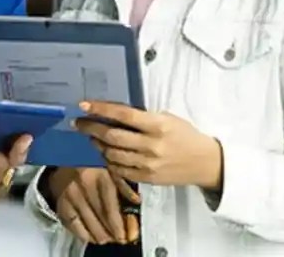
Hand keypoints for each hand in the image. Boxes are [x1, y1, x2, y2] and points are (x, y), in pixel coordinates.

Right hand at [48, 167, 139, 245]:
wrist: (65, 157)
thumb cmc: (92, 164)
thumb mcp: (111, 167)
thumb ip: (124, 184)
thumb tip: (136, 201)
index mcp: (99, 175)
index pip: (110, 208)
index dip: (118, 225)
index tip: (125, 235)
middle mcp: (83, 185)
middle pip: (100, 218)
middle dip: (112, 233)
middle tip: (120, 238)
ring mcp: (70, 195)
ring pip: (88, 225)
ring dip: (100, 236)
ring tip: (108, 238)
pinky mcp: (61, 203)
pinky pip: (74, 226)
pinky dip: (85, 235)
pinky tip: (93, 236)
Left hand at [74, 100, 222, 189]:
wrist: (205, 163)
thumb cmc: (185, 135)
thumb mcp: (167, 118)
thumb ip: (142, 117)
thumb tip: (112, 113)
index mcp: (157, 125)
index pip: (123, 114)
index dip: (100, 109)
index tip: (83, 105)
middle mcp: (151, 145)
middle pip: (112, 136)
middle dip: (90, 128)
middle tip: (78, 123)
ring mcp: (148, 164)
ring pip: (112, 154)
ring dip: (98, 145)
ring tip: (92, 138)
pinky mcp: (147, 178)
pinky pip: (119, 170)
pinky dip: (108, 161)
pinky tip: (106, 153)